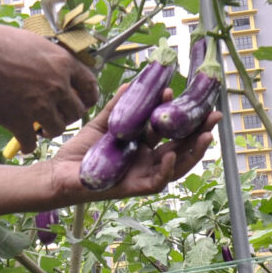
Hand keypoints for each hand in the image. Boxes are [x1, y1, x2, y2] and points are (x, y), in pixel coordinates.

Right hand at [0, 24, 98, 150]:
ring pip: (58, 129)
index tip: (81, 101)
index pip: (90, 85)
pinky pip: (32, 143)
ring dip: (50, 130)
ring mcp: (39, 106)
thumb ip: (45, 55)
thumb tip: (47, 60)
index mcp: (61, 62)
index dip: (87, 96)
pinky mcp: (19, 122)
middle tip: (55, 115)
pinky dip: (28, 144)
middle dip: (67, 115)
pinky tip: (24, 142)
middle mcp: (56, 85)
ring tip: (40, 128)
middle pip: (77, 111)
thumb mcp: (27, 40)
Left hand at [49, 90, 218, 202]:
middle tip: (214, 116)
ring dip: (192, 152)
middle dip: (200, 133)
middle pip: (182, 148)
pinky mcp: (131, 188)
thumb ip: (119, 106)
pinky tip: (171, 154)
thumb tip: (133, 84)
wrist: (57, 173)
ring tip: (205, 135)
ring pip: (176, 166)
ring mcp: (142, 176)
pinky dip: (165, 169)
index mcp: (144, 147)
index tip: (197, 100)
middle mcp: (148, 162)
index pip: (172, 132)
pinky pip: (155, 182)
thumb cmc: (81, 152)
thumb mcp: (103, 124)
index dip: (186, 118)